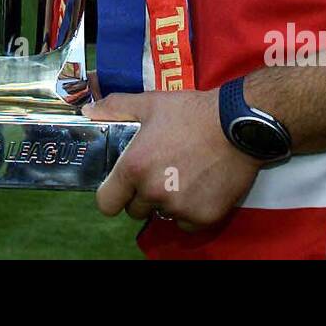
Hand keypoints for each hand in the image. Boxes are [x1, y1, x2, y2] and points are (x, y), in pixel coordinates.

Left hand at [83, 89, 260, 228]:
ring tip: (183, 174)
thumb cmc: (191, 112)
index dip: (112, 195)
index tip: (121, 187)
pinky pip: (187, 222)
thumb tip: (88, 112)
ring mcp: (180, 208)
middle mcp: (154, 192)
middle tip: (159, 171)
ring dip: (167, 201)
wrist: (238, 124)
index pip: (106, 203)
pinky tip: (201, 185)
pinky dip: (191, 210)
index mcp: (134, 168)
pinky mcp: (204, 217)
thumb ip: (114, 108)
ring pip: (162, 214)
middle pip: (136, 209)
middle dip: (143, 194)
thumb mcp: (149, 103)